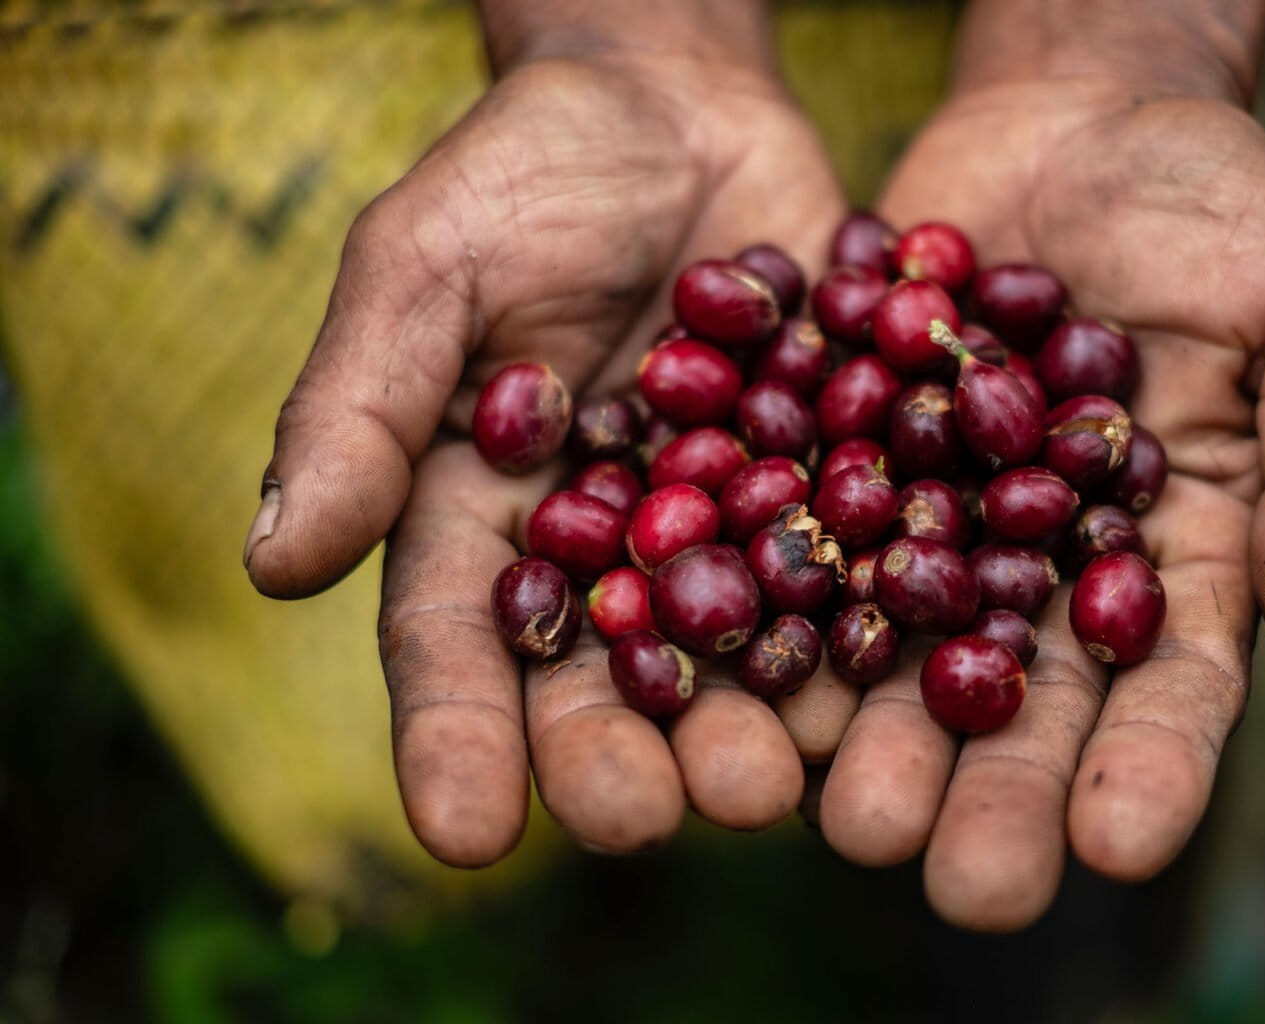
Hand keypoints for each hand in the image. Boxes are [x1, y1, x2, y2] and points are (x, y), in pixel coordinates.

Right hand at [243, 21, 844, 864]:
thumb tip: (273, 562)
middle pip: (606, 676)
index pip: (457, 646)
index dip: (457, 740)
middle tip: (642, 818)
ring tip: (772, 786)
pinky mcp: (831, 483)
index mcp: (485, 518)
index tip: (462, 834)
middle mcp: (609, 549)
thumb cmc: (523, 174)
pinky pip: (858, 562)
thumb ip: (361, 408)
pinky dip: (875, 621)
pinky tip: (893, 683)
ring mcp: (728, 526)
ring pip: (738, 650)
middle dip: (619, 754)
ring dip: (754, 723)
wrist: (677, 104)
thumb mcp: (424, 268)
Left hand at [813, 37, 1264, 926]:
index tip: (1119, 848)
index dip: (1150, 769)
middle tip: (954, 882)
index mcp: (1166, 560)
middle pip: (1016, 700)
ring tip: (836, 813)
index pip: (1166, 688)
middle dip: (989, 792)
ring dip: (866, 735)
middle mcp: (1037, 570)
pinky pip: (798, 539)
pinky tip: (739, 673)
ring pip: (892, 648)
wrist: (1072, 121)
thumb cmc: (1220, 212)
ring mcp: (929, 523)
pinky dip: (771, 601)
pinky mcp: (834, 463)